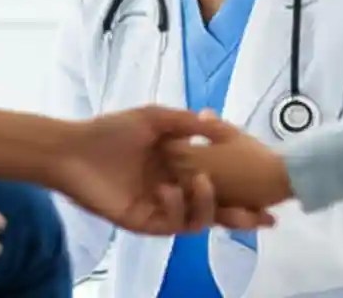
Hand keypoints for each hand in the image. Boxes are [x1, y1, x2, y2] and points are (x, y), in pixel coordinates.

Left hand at [50, 106, 275, 234]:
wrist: (73, 148)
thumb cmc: (110, 131)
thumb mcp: (154, 119)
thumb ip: (186, 122)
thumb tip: (216, 124)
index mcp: (179, 168)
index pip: (218, 183)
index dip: (243, 190)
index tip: (269, 194)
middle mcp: (174, 191)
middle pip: (215, 210)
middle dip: (241, 215)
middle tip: (262, 215)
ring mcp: (160, 209)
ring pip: (198, 220)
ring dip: (207, 205)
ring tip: (201, 181)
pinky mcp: (143, 221)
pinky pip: (171, 223)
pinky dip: (175, 206)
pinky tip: (166, 188)